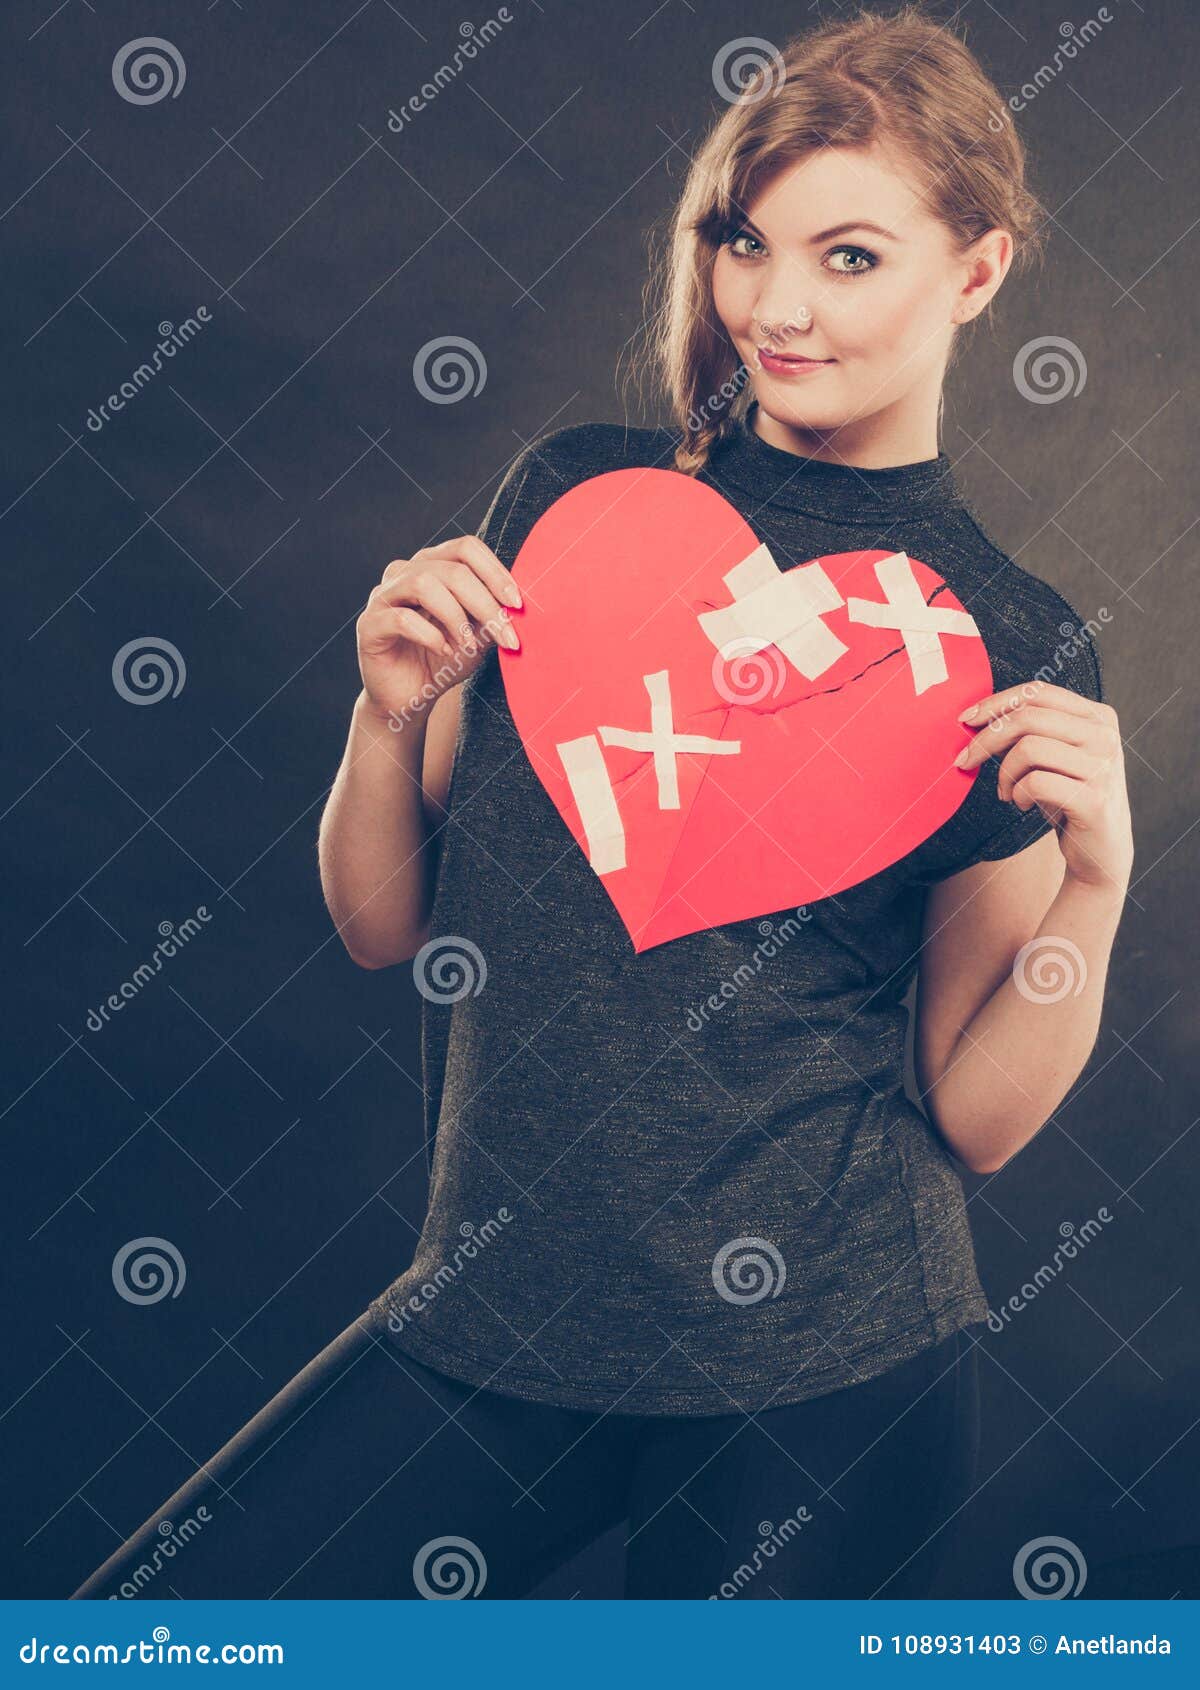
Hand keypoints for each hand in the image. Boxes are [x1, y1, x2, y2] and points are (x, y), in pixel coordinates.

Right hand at [356, 537, 521, 723]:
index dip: (494, 571)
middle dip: (485, 602)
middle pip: (451, 569)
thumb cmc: (442, 661)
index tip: (517, 603)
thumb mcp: (477, 636)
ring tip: (469, 645)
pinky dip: (430, 636)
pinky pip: (401, 619)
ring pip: (424, 584)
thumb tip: (516, 604)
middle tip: (505, 633)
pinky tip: (443, 651)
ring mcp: (383, 596)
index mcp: (431, 565)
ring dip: (456, 616)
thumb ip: (491, 616)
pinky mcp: (369, 624)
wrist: (409, 697)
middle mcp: (404, 573)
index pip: (465, 548)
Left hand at [955, 679, 1132, 894]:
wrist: (1101, 849)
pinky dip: (1018, 794)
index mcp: (1098, 716)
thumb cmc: (1068, 797)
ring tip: (1006, 792)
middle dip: (986, 739)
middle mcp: (1105, 736)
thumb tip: (977, 717)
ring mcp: (1103, 767)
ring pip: (1028, 749)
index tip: (966, 720)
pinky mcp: (1094, 799)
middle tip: (965, 761)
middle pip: (1028, 718)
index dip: (996, 703)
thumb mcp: (1055, 756)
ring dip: (1004, 774)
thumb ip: (1031, 731)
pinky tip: (1024, 804)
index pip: (1038, 693)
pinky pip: (1035, 783)